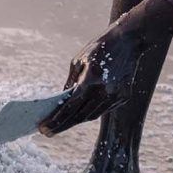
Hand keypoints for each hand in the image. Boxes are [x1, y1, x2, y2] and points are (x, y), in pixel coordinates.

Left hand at [38, 0, 172, 136]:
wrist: (129, 40)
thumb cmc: (100, 47)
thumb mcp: (79, 60)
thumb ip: (70, 82)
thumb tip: (61, 101)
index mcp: (91, 79)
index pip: (70, 107)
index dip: (55, 120)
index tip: (43, 128)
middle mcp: (104, 91)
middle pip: (79, 116)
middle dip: (61, 126)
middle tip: (46, 132)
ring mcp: (116, 95)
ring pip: (91, 116)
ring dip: (75, 121)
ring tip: (61, 124)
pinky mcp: (124, 96)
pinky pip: (103, 110)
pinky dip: (90, 112)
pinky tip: (79, 114)